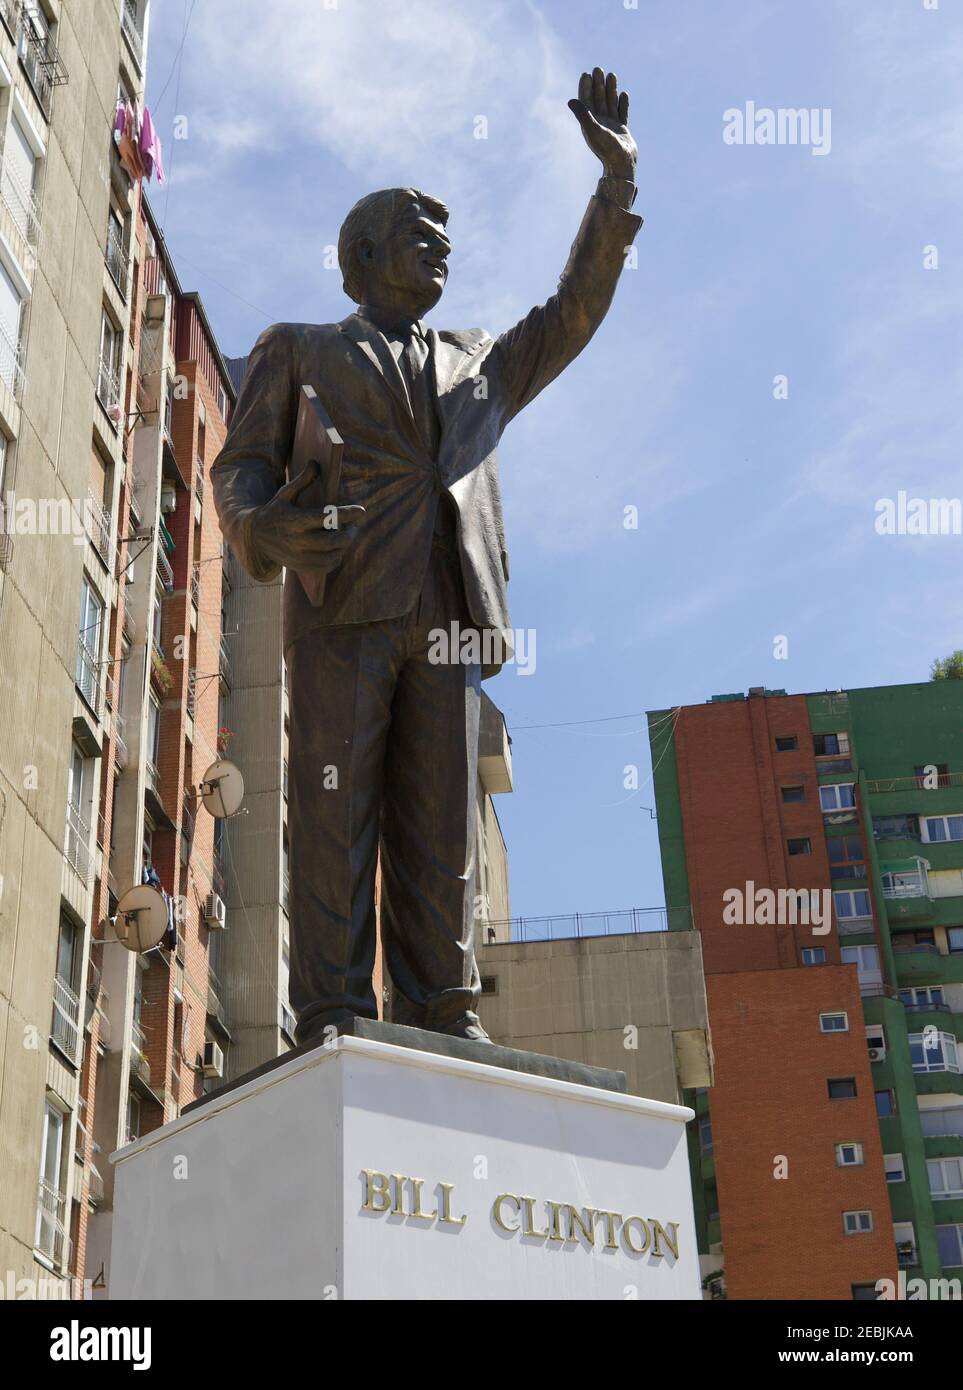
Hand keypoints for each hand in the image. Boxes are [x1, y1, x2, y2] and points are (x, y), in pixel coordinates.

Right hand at [249, 460, 363, 571]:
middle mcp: (297, 540)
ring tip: (346, 537)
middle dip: (349, 534)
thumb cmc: (274, 511)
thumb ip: (303, 480)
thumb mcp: (285, 494)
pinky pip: (325, 566)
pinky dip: (335, 559)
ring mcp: (299, 556)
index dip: (347, 514)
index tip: (361, 510)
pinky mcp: (300, 566)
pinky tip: (337, 550)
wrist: (254, 537)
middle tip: (354, 527)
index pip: (328, 517)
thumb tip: (316, 463)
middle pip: (333, 540)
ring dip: (343, 546)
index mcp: (296, 520)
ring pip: (332, 555)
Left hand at [568, 68, 636, 181]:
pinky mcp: (622, 130)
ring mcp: (611, 126)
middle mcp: (599, 123)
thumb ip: (583, 114)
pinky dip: (623, 104)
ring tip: (612, 75)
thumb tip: (570, 100)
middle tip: (598, 69)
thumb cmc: (607, 149)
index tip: (586, 73)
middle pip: (598, 100)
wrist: (622, 164)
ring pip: (610, 103)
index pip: (586, 102)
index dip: (585, 87)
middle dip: (598, 84)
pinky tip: (624, 94)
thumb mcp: (593, 130)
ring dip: (610, 89)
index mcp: (590, 123)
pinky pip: (622, 113)